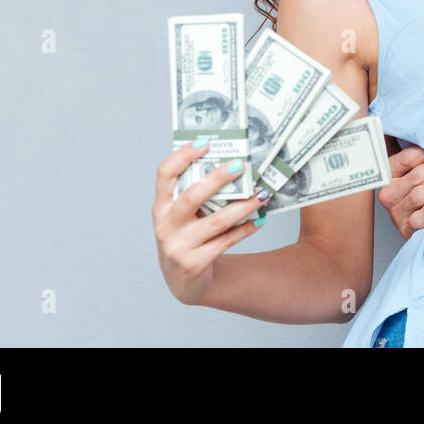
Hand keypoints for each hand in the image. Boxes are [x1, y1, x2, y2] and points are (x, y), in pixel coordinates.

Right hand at [152, 142, 269, 304]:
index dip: (183, 156)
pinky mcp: (194, 263)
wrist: (183, 280)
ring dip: (243, 206)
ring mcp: (178, 246)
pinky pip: (226, 241)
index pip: (165, 174)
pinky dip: (245, 229)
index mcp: (161, 206)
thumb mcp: (182, 216)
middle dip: (218, 179)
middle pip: (192, 196)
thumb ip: (196, 193)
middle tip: (241, 165)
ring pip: (217, 221)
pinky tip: (260, 219)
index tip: (206, 142)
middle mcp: (166, 225)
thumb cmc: (187, 237)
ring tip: (262, 193)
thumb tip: (231, 164)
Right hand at [376, 145, 423, 238]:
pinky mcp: (405, 229)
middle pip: (416, 176)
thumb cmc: (423, 191)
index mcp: (390, 172)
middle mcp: (390, 191)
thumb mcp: (419, 173)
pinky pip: (417, 220)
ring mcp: (396, 211)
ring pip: (418, 195)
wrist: (421, 224)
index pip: (409, 158)